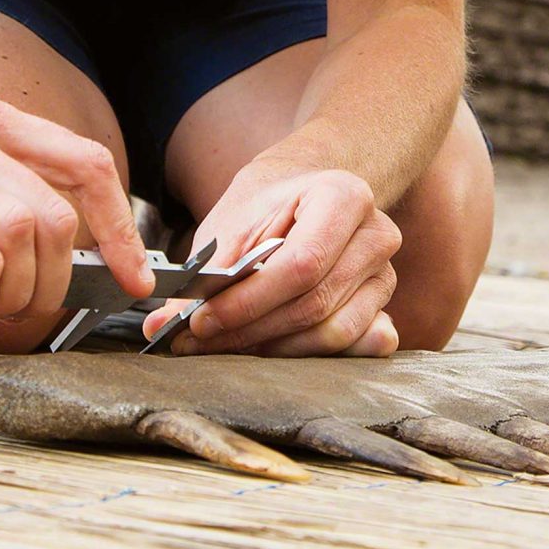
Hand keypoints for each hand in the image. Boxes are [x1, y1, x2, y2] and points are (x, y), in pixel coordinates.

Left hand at [147, 166, 401, 356]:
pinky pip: (351, 346)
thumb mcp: (232, 224)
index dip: (248, 302)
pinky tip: (267, 346)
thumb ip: (205, 275)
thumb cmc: (268, 206)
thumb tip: (161, 327)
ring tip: (226, 343)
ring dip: (273, 348)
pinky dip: (305, 354)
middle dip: (250, 331)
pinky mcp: (384, 307)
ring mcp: (386, 273)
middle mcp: (376, 235)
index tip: (200, 322)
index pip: (300, 266)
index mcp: (344, 196)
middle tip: (198, 342)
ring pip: (331, 332)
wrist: (305, 195)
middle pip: (314, 304)